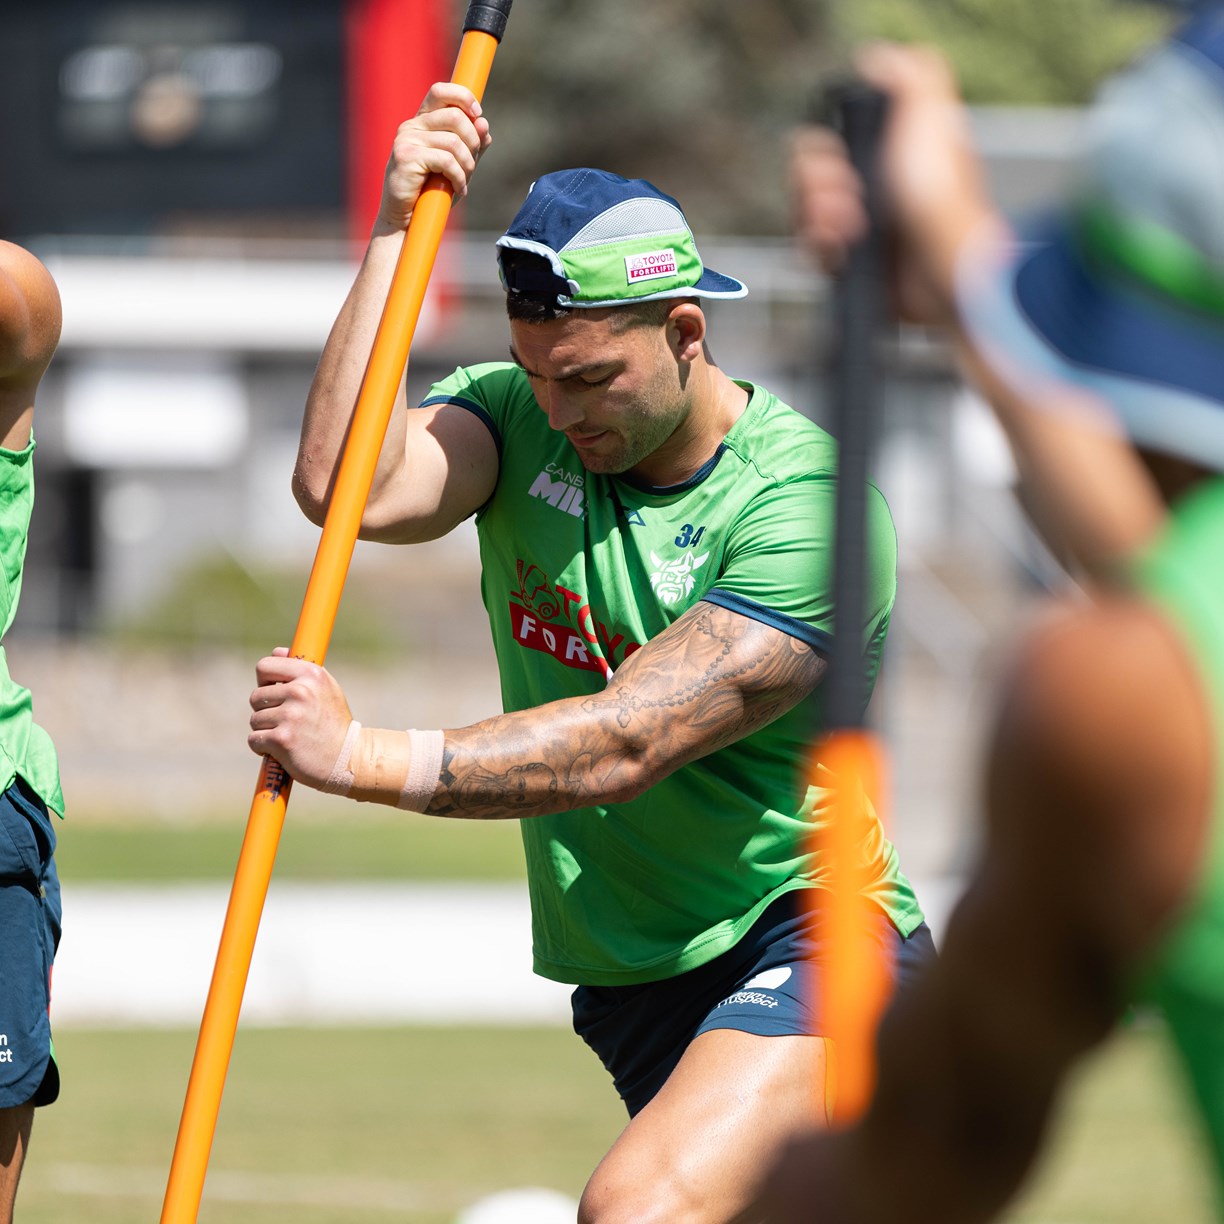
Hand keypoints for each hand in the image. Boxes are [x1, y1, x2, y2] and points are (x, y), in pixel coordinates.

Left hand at [248, 648, 354, 789]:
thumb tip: (277, 651)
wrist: (347, 758)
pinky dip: (263, 748)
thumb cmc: (333, 723)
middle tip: (286, 721)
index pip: (265, 666)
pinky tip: (281, 750)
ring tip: (289, 736)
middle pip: (256, 696)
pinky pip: (254, 739)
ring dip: (266, 731)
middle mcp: (301, 691)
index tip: (274, 692)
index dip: (265, 681)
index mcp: (311, 674)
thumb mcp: (326, 689)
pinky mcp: (282, 738)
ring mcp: (291, 715)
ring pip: (255, 720)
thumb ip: (301, 670)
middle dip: (266, 710)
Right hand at [377, 82, 491, 230]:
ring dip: (468, 165)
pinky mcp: (406, 157)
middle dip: (473, 142)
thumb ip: (470, 145)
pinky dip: (459, 178)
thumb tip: (484, 124)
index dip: (463, 97)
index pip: (441, 91)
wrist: (407, 219)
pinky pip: (446, 160)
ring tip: (464, 182)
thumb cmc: (432, 192)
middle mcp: (412, 126)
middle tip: (472, 165)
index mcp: (423, 122)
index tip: (478, 116)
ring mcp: (407, 139)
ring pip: (454, 141)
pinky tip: (458, 190)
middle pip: (455, 116)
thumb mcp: (457, 166)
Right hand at [789, 43, 1000, 326]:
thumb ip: (912, 76)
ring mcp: (858, 231)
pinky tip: (840, 245)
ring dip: (815, 216)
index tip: (837, 157)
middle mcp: (870, 191)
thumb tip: (877, 59)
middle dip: (815, 184)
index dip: (822, 149)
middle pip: (808, 180)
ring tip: (846, 225)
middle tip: (842, 196)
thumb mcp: (935, 116)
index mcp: (886, 156)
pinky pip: (812, 253)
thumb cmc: (942, 199)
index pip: (828, 144)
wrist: (943, 268)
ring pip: (805, 216)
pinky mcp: (851, 267)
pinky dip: (818, 247)